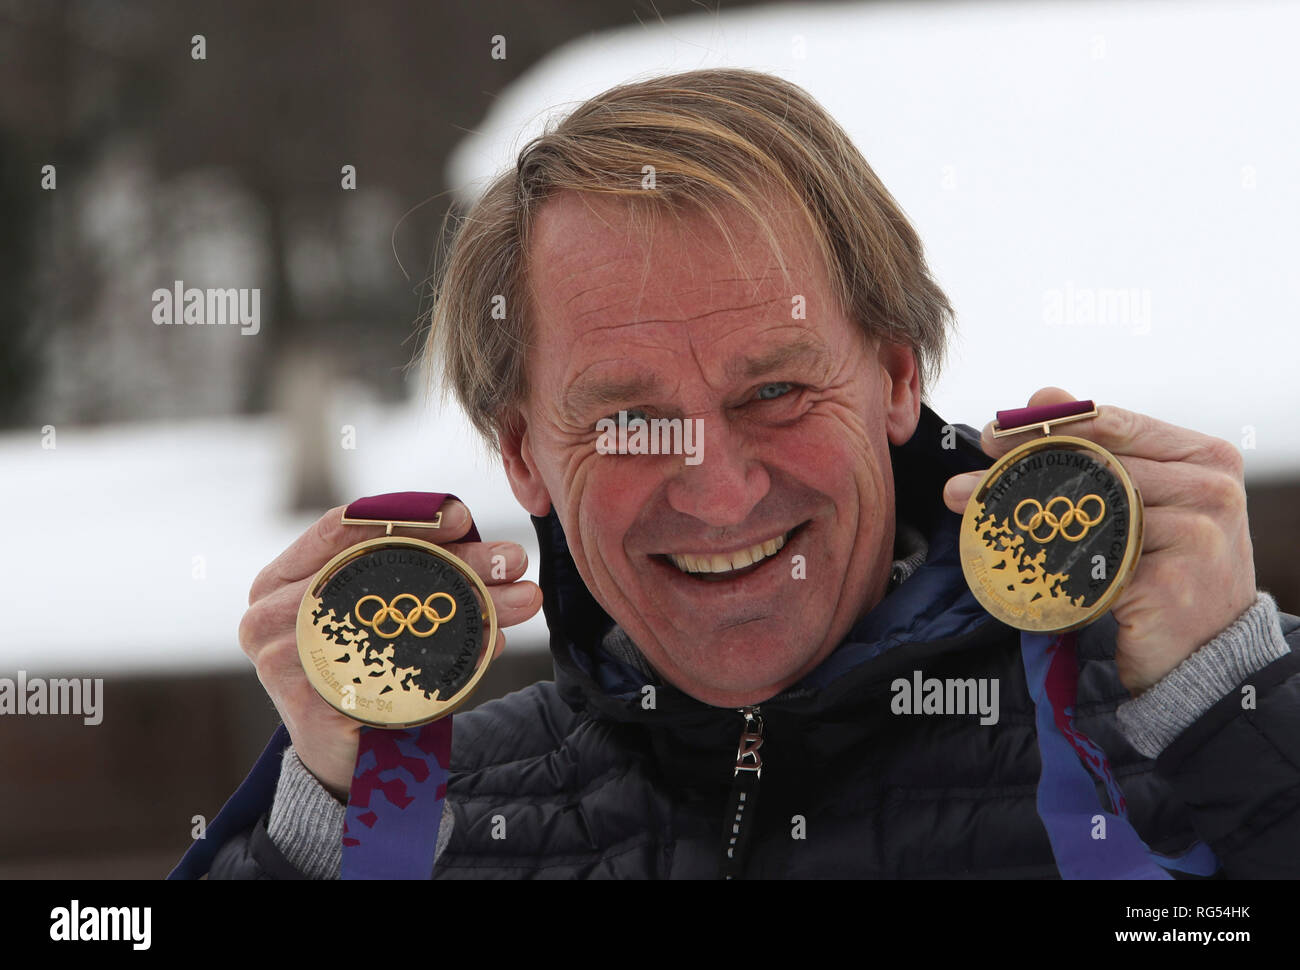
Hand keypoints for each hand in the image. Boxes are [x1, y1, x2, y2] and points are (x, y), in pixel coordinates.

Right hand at [237, 499, 542, 797]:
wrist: (344, 755)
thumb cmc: (363, 664)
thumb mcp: (377, 606)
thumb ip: (418, 571)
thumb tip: (498, 558)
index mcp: (282, 577)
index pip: (341, 528)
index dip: (402, 516)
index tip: (461, 516)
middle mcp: (270, 613)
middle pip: (376, 571)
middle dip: (457, 560)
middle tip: (512, 559)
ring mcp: (283, 661)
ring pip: (391, 619)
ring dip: (468, 605)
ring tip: (523, 599)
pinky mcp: (310, 705)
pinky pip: (393, 672)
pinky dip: (453, 657)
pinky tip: (492, 646)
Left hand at [942, 388, 1256, 693]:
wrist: (1205, 654)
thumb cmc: (1164, 567)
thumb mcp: (1142, 500)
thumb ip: (1100, 451)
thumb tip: (1043, 396)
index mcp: (1206, 456)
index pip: (1114, 424)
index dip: (1048, 424)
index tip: (993, 433)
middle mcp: (1212, 489)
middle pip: (1094, 467)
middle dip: (1018, 470)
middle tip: (964, 480)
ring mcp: (1198, 535)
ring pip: (1083, 512)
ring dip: (1019, 513)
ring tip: (971, 511)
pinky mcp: (1171, 582)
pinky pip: (1089, 562)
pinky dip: (1046, 559)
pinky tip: (1013, 559)